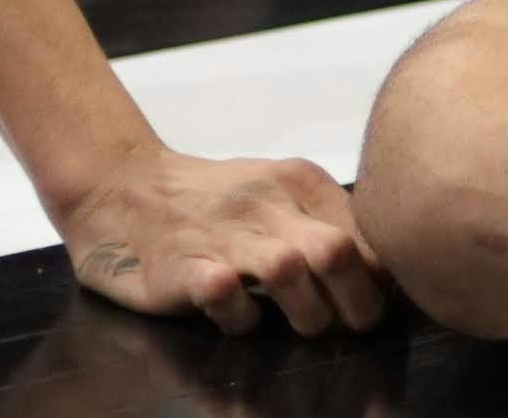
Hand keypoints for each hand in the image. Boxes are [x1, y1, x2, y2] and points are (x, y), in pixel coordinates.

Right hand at [54, 147, 384, 335]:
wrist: (121, 185)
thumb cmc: (211, 200)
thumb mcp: (277, 193)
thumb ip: (326, 223)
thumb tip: (386, 271)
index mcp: (297, 182)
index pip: (364, 231)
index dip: (381, 275)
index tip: (381, 299)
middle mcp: (265, 204)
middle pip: (337, 250)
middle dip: (357, 300)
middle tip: (353, 326)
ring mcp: (222, 235)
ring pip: (288, 269)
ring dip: (306, 311)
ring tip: (302, 325)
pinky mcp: (181, 266)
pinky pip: (222, 292)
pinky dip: (239, 313)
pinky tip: (241, 314)